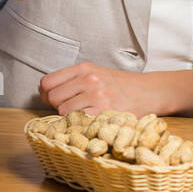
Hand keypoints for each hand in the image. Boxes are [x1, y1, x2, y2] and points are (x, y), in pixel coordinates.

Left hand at [39, 62, 161, 116]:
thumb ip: (73, 79)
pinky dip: (79, 123)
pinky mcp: (103, 111)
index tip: (51, 99)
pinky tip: (88, 120)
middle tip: (67, 108)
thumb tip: (45, 92)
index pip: (47, 81)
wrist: (148, 92)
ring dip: (68, 116)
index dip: (44, 93)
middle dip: (55, 106)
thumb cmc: (119, 85)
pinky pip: (77, 120)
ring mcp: (96, 95)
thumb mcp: (96, 73)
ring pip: (62, 111)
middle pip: (51, 97)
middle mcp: (89, 79)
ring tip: (82, 114)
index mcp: (84, 68)